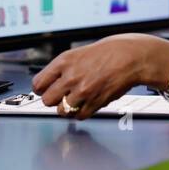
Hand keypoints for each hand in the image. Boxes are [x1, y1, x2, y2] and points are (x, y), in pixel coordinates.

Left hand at [31, 34, 168, 120]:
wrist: (130, 57)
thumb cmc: (107, 53)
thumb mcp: (78, 54)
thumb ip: (62, 69)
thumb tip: (48, 85)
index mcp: (64, 62)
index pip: (38, 84)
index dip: (42, 88)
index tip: (45, 89)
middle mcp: (70, 77)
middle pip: (47, 100)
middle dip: (54, 99)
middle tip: (62, 95)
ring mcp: (82, 92)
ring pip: (62, 111)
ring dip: (67, 108)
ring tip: (76, 99)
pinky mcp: (94, 103)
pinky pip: (79, 116)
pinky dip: (81, 112)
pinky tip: (87, 102)